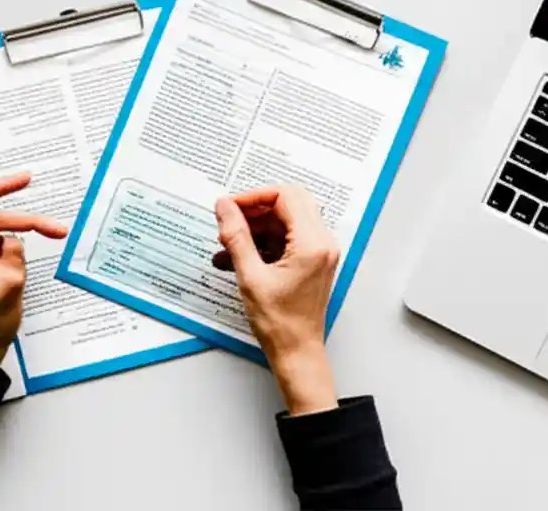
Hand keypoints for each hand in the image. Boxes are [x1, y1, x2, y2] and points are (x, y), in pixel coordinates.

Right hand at [214, 185, 340, 414]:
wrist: (297, 352)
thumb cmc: (280, 323)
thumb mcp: (250, 276)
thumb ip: (236, 236)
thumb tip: (225, 207)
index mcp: (312, 244)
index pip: (286, 196)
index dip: (254, 196)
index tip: (230, 206)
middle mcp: (323, 243)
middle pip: (289, 202)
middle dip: (255, 208)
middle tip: (230, 220)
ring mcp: (320, 251)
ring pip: (287, 220)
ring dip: (256, 227)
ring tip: (227, 242)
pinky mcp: (313, 260)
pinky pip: (288, 238)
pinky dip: (264, 242)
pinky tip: (238, 256)